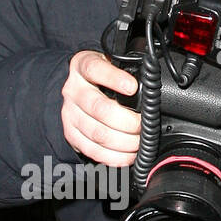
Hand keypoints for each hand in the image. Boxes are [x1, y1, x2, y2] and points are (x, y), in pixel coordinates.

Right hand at [61, 50, 140, 165]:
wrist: (80, 90)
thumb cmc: (102, 77)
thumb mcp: (111, 64)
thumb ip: (127, 70)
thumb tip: (151, 86)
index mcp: (82, 66)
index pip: (94, 69)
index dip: (114, 78)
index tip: (132, 87)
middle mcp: (73, 90)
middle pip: (99, 108)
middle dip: (127, 121)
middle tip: (143, 125)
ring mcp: (69, 114)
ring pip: (97, 133)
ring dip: (123, 142)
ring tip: (139, 142)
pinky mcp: (71, 134)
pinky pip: (92, 150)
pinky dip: (113, 156)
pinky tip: (128, 155)